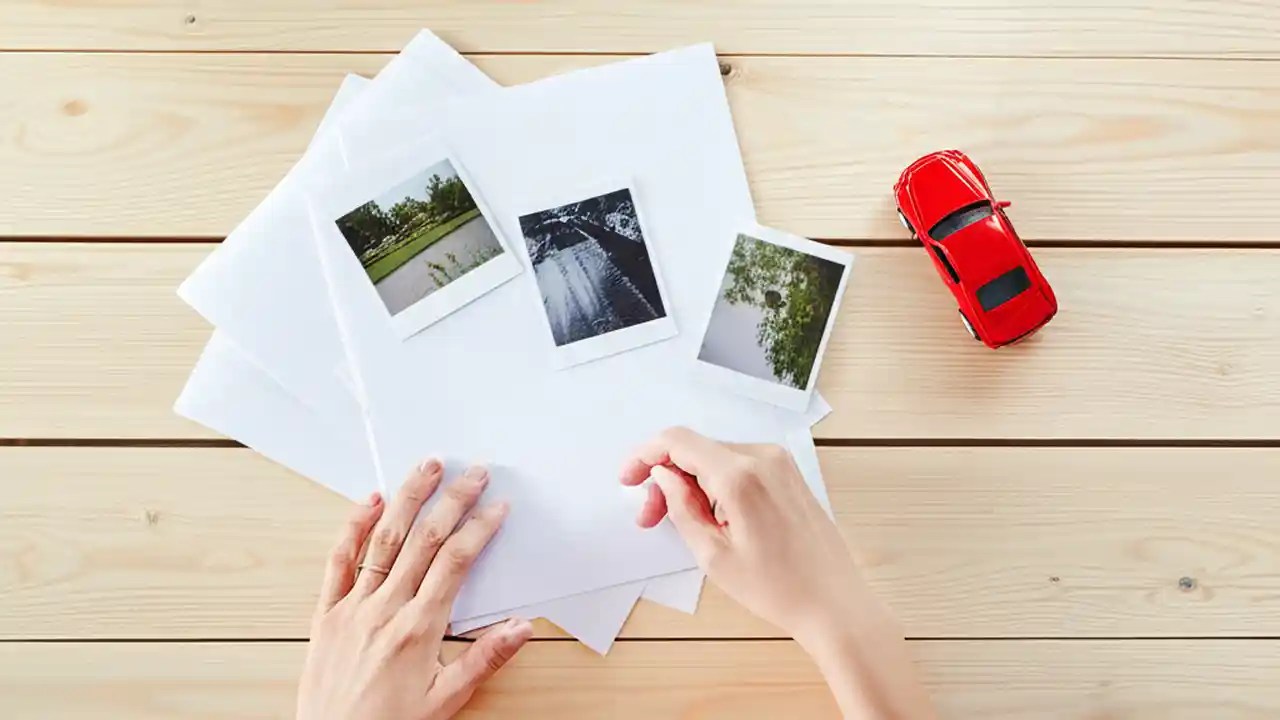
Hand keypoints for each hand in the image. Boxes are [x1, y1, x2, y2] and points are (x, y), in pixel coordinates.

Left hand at [297, 461, 532, 719]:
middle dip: (453, 500)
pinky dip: (353, 527)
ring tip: (427, 468)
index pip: (456, 562)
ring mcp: (353, 606)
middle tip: (474, 473)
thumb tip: (521, 627)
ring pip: (384, 539)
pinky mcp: (326, 613)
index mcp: (419, 628)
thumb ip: (485, 659)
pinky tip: (369, 501)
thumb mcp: (447, 700)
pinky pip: (339, 561)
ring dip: (408, 499)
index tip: (497, 507)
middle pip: (426, 540)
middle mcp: (385, 608)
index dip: (480, 528)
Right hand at [621, 428, 936, 719]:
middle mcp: (763, 458)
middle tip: (650, 519)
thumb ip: (681, 507)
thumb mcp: (712, 555)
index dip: (644, 455)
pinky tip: (713, 517)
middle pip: (695, 450)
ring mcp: (780, 463)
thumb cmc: (778, 589)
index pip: (677, 441)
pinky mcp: (789, 474)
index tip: (628, 478)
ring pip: (716, 457)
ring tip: (685, 526)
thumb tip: (663, 476)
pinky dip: (716, 483)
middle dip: (666, 478)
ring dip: (690, 482)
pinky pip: (740, 465)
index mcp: (741, 475)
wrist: (834, 604)